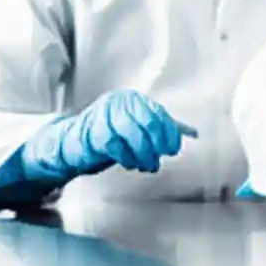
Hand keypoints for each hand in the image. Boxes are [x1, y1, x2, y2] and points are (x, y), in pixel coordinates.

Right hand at [21, 89, 195, 182]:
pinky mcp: (90, 132)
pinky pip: (113, 145)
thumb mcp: (138, 128)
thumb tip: (193, 132)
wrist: (73, 144)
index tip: (172, 149)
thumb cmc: (109, 135)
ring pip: (131, 133)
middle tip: (160, 159)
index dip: (169, 134)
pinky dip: (126, 157)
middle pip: (147, 122)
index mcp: (134, 100)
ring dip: (143, 154)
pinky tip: (130, 164)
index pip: (159, 114)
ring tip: (147, 165)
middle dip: (157, 144)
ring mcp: (103, 115)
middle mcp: (119, 102)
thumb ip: (163, 128)